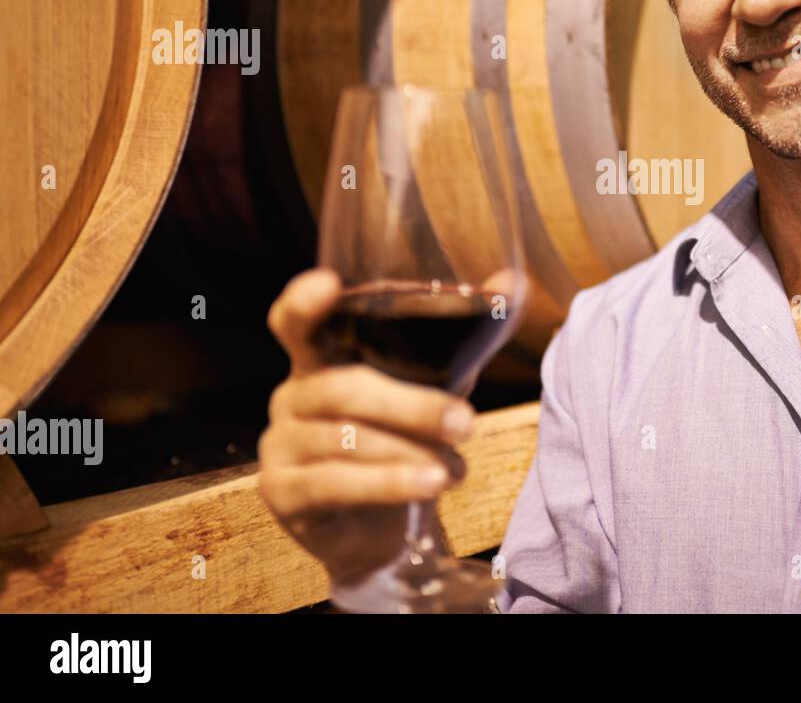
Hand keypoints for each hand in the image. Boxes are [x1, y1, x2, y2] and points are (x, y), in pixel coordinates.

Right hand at [259, 268, 476, 584]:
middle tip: (465, 422)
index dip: (304, 301)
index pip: (296, 322)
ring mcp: (280, 444)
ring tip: (455, 468)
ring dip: (409, 452)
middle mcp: (293, 395)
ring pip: (345, 439)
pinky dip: (388, 483)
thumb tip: (510, 286)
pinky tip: (428, 486)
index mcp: (321, 360)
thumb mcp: (432, 388)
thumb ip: (460, 343)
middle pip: (343, 387)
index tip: (329, 283)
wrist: (381, 529)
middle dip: (411, 405)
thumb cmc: (404, 441)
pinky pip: (335, 482)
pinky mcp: (282, 492)